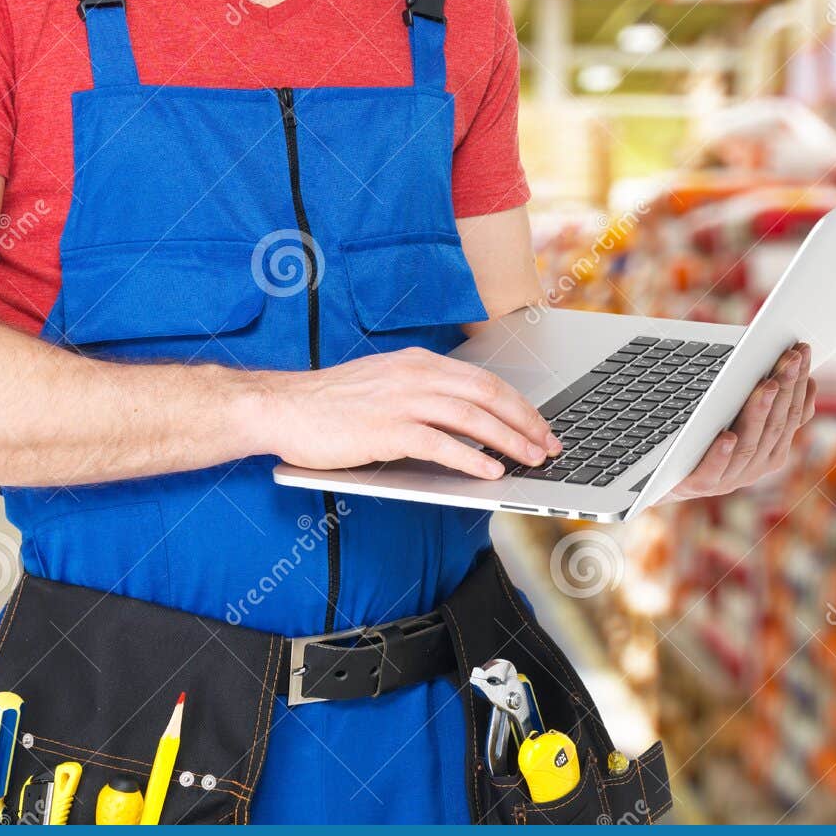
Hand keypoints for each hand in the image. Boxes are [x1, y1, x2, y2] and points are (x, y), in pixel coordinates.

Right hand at [269, 346, 561, 479]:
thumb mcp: (385, 386)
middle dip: (525, 421)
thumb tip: (464, 421)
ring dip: (509, 440)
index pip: (483, 379)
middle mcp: (415, 375)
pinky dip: (471, 457)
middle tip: (550, 445)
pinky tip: (490, 472)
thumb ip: (422, 396)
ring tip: (532, 460)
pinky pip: (440, 444)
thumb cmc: (331, 404)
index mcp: (418, 363)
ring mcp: (402, 400)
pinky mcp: (387, 429)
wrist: (285, 407)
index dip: (518, 403)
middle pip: (487, 394)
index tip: (540, 424)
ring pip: (472, 417)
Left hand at [664, 341, 811, 500]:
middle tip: (790, 358)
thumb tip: (807, 379)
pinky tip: (727, 436)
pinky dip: (722, 454)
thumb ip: (770, 406)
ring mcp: (731, 478)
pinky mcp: (701, 484)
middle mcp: (757, 466)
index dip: (799, 382)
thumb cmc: (708, 441)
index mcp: (772, 451)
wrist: (668, 479)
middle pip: (776, 425)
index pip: (793, 415)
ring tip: (767, 386)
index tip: (802, 351)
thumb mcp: (742, 422)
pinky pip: (714, 470)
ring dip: (759, 413)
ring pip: (750, 444)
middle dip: (786, 388)